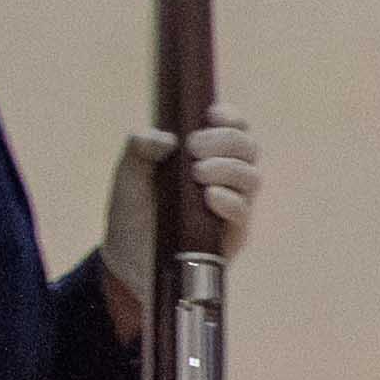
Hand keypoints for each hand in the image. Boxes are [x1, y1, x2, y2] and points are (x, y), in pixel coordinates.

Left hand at [106, 117, 265, 303]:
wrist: (127, 263)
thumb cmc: (132, 215)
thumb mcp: (127, 177)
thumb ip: (139, 149)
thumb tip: (165, 138)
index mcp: (205, 156)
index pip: (233, 129)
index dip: (230, 118)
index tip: (210, 115)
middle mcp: (224, 177)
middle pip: (248, 147)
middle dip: (225, 141)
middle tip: (193, 148)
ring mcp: (231, 205)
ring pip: (251, 177)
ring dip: (228, 168)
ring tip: (198, 174)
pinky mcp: (232, 234)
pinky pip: (244, 212)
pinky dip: (230, 200)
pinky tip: (209, 198)